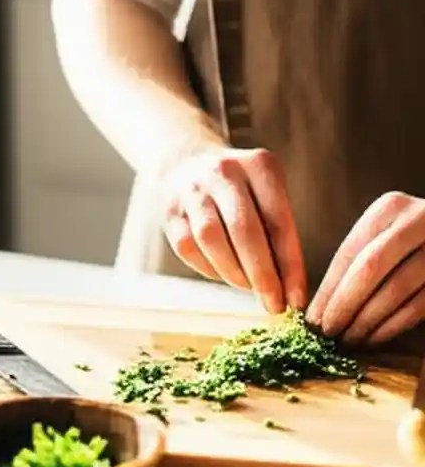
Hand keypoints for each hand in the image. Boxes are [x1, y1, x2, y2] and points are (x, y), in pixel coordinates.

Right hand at [151, 146, 306, 312]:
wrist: (187, 161)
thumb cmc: (241, 187)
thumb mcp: (267, 191)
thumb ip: (278, 229)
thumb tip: (289, 285)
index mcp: (259, 166)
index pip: (279, 221)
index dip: (290, 264)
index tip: (297, 298)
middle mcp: (224, 173)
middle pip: (244, 231)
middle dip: (262, 275)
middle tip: (274, 305)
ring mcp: (192, 191)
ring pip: (212, 240)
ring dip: (233, 273)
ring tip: (248, 288)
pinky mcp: (169, 211)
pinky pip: (188, 248)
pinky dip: (208, 268)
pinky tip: (222, 273)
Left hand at [308, 192, 424, 345]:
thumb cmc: (407, 243)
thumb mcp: (381, 237)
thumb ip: (354, 263)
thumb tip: (318, 311)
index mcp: (390, 208)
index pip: (349, 254)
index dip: (328, 290)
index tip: (312, 319)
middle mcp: (419, 220)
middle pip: (369, 269)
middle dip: (344, 305)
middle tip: (328, 332)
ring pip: (395, 290)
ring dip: (367, 321)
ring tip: (349, 339)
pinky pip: (418, 306)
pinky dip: (393, 326)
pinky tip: (375, 338)